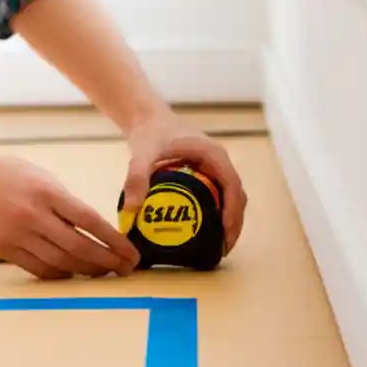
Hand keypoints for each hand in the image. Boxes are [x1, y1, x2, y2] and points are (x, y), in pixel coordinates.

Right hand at [0, 154, 139, 279]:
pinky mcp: (4, 249)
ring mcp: (17, 235)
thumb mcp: (38, 176)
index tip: (130, 252)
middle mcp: (34, 216)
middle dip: (107, 261)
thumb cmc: (0, 173)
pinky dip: (59, 274)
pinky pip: (38, 269)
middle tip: (124, 269)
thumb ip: (62, 200)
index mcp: (47, 192)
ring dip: (86, 271)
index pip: (90, 221)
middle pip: (79, 247)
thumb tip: (89, 227)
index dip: (114, 241)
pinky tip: (71, 274)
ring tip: (102, 273)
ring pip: (61, 262)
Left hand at [121, 111, 247, 253]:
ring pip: (230, 197)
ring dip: (228, 220)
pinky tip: (205, 230)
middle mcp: (218, 162)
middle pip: (236, 195)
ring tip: (218, 245)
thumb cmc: (150, 133)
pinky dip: (217, 213)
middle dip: (234, 222)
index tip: (225, 232)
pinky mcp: (205, 173)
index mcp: (214, 155)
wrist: (147, 118)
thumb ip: (136, 180)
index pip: (232, 186)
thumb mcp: (142, 155)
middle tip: (223, 248)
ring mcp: (213, 167)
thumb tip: (130, 214)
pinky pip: (218, 195)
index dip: (233, 210)